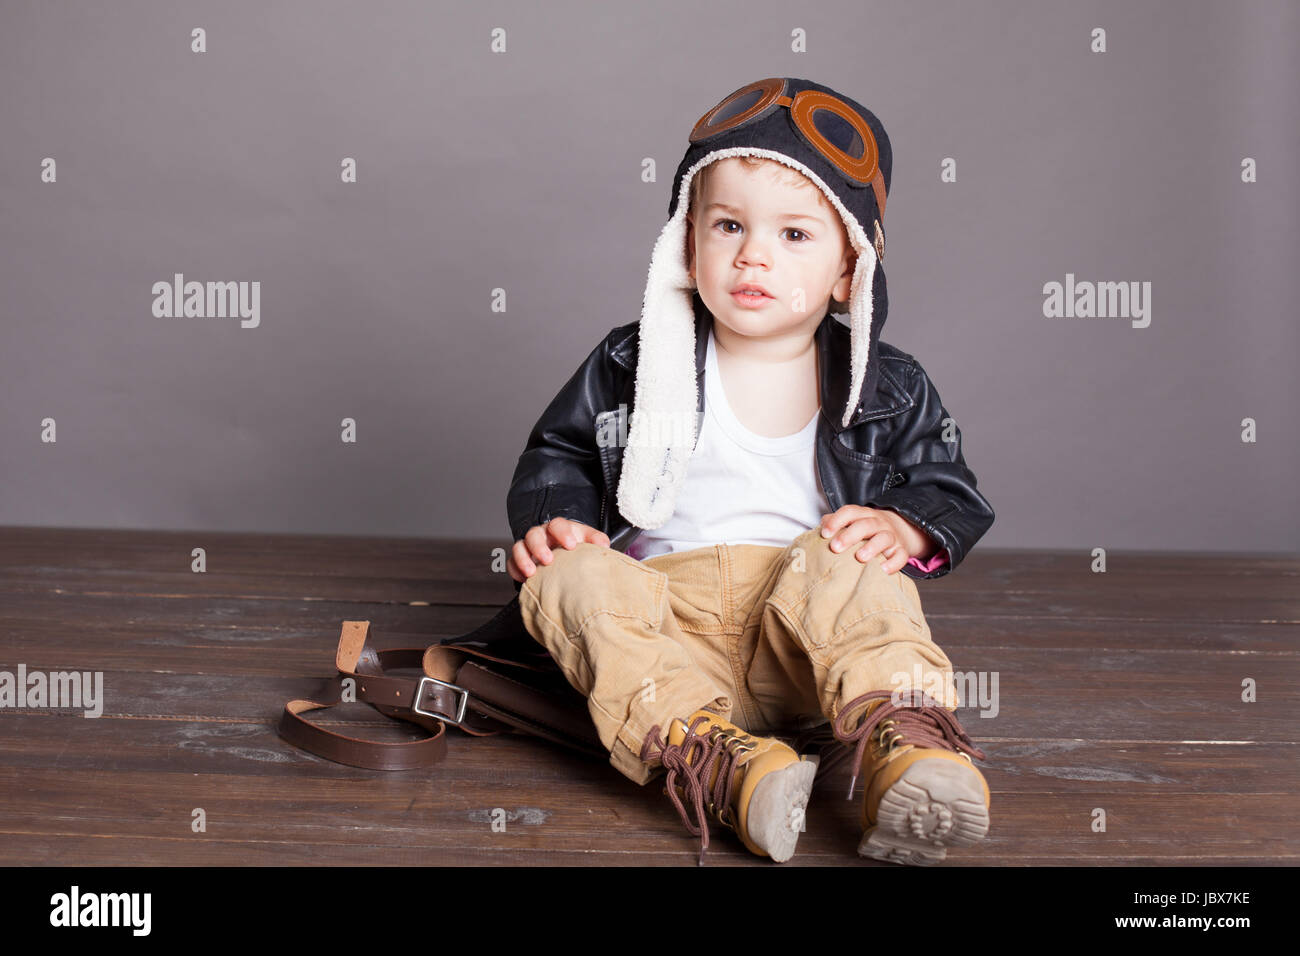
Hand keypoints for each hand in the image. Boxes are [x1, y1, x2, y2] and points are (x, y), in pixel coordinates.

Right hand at [508, 517, 610, 583]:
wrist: (565, 554)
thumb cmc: (577, 547)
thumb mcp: (589, 541)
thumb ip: (597, 540)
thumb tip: (604, 546)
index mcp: (560, 529)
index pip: (558, 524)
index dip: (563, 533)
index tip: (571, 545)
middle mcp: (542, 535)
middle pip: (534, 534)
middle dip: (539, 547)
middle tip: (548, 560)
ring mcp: (529, 547)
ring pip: (519, 546)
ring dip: (523, 559)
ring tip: (531, 573)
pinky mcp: (520, 560)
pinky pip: (511, 562)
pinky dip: (514, 570)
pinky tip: (522, 579)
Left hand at [818, 505, 936, 574]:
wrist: (899, 529)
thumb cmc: (866, 530)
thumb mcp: (852, 523)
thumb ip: (834, 524)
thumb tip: (819, 531)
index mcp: (863, 515)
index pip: (850, 512)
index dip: (836, 521)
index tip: (824, 534)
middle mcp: (878, 523)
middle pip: (866, 524)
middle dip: (849, 535)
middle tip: (835, 548)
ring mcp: (891, 536)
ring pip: (884, 538)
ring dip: (872, 547)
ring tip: (859, 558)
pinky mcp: (901, 550)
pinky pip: (900, 556)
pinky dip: (893, 563)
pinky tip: (882, 570)